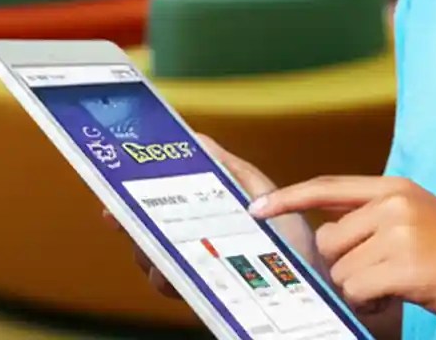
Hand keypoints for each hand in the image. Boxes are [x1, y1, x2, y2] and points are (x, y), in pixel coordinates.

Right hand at [103, 135, 319, 298]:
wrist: (324, 276)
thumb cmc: (294, 237)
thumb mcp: (262, 192)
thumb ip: (229, 167)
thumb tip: (196, 137)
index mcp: (202, 223)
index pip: (157, 214)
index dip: (129, 207)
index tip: (110, 200)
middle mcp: (194, 252)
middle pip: (146, 241)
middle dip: (130, 228)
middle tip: (119, 215)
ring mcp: (200, 277)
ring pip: (154, 266)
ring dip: (146, 254)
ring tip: (147, 242)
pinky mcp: (210, 299)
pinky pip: (177, 289)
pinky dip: (167, 279)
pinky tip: (167, 269)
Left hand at [251, 176, 435, 330]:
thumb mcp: (423, 221)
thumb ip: (378, 220)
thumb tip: (329, 239)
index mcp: (397, 188)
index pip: (328, 187)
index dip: (289, 199)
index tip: (257, 210)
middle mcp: (394, 203)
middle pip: (328, 240)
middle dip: (346, 266)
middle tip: (385, 277)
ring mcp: (399, 232)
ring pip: (341, 270)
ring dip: (363, 289)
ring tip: (403, 286)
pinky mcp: (404, 264)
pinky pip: (357, 290)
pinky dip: (374, 303)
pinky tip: (403, 297)